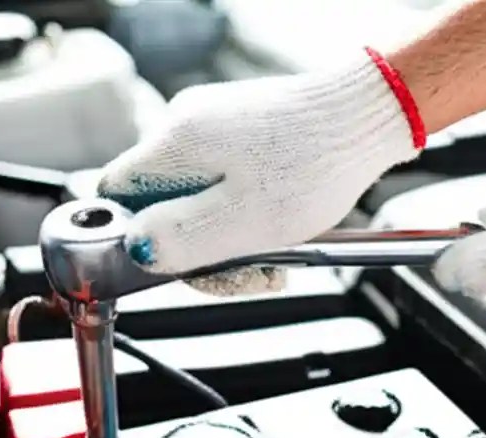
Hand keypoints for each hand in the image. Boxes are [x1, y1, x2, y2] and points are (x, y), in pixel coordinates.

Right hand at [98, 50, 420, 294]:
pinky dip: (246, 213)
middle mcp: (184, 125)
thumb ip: (182, 238)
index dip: (142, 238)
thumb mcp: (244, 222)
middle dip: (200, 248)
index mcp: (174, 144)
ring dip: (229, 238)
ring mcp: (213, 124)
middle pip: (160, 203)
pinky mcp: (242, 129)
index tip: (185, 262)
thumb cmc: (316, 166)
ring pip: (196, 197)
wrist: (369, 118)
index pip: (116, 197)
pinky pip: (224, 182)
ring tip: (274, 255)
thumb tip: (134, 250)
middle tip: (249, 271)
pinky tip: (279, 227)